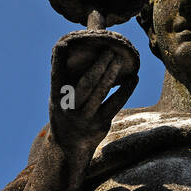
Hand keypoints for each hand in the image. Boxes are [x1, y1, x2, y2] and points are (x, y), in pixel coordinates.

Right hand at [48, 33, 137, 162]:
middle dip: (98, 65)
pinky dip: (126, 90)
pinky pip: (115, 104)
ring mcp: (85, 118)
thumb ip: (69, 75)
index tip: (63, 43)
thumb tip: (84, 46)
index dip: (58, 59)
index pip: (56, 75)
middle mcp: (69, 108)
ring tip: (119, 59)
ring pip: (100, 92)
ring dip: (112, 74)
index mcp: (56, 97)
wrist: (68, 148)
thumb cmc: (67, 111)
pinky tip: (134, 78)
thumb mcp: (62, 96)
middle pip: (86, 83)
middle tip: (109, 49)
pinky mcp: (100, 125)